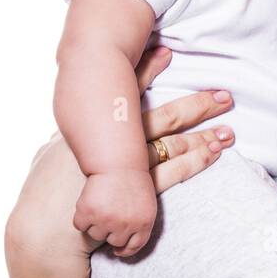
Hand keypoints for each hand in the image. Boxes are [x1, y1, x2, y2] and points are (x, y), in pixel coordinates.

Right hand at [7, 43, 237, 277]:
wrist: (51, 225)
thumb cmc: (47, 191)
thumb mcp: (51, 155)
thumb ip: (64, 138)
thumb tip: (61, 123)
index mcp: (102, 129)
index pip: (128, 91)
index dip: (148, 69)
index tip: (167, 51)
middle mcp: (121, 143)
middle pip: (167, 116)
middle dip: (198, 103)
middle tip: (225, 94)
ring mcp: (133, 167)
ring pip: (177, 143)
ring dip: (205, 134)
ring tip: (229, 129)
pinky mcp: (141, 191)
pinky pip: (174, 171)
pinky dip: (196, 160)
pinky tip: (214, 153)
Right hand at [74, 168, 157, 255]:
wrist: (117, 161)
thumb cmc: (133, 179)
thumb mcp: (147, 202)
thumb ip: (139, 224)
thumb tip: (123, 249)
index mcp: (144, 222)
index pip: (134, 246)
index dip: (125, 250)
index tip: (117, 250)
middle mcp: (125, 224)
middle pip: (112, 241)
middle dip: (110, 230)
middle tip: (109, 212)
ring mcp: (106, 219)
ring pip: (95, 234)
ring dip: (95, 222)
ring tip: (101, 203)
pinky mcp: (88, 212)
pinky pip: (80, 225)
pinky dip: (81, 216)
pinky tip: (89, 202)